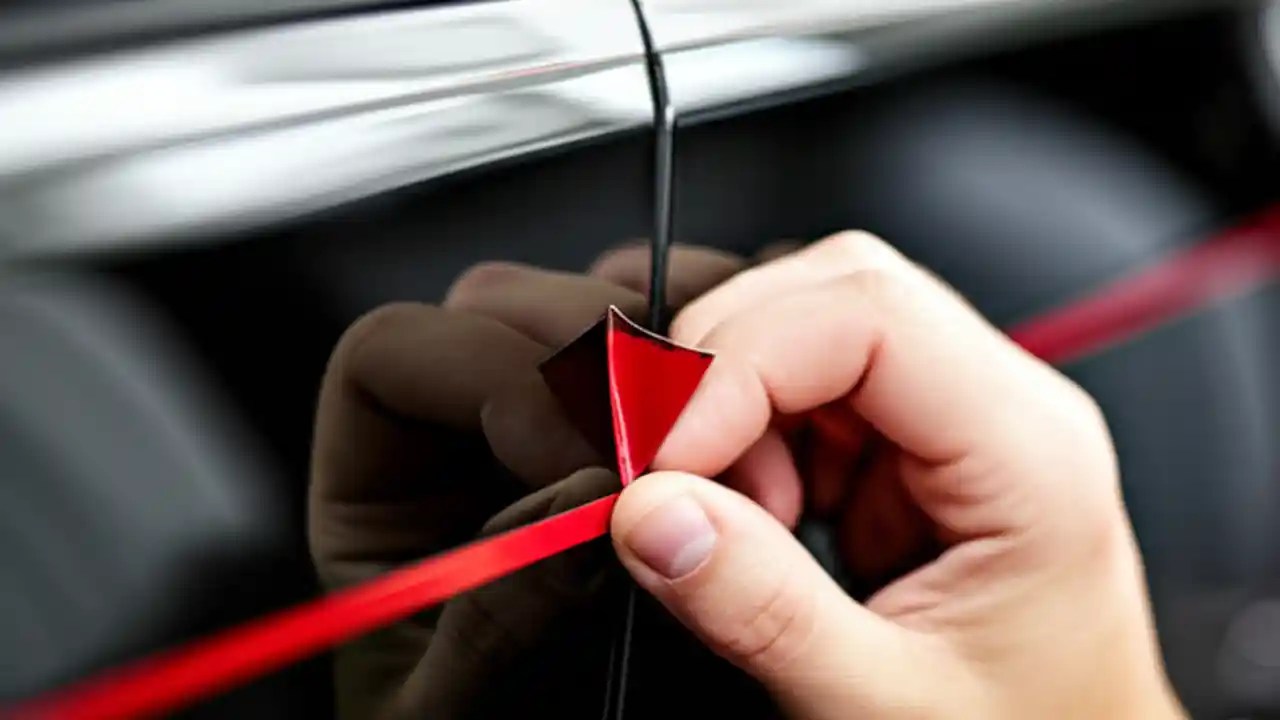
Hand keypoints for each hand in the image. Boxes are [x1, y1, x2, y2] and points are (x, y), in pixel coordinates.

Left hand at [308, 243, 747, 718]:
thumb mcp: (451, 712)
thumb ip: (497, 617)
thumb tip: (593, 504)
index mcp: (380, 484)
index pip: (396, 355)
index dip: (489, 376)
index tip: (583, 462)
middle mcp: (465, 430)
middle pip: (509, 307)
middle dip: (600, 363)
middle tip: (673, 456)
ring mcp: (566, 420)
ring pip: (608, 305)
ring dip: (675, 360)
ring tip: (730, 454)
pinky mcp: (654, 436)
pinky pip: (685, 351)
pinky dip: (731, 370)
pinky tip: (761, 443)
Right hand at [610, 232, 1186, 718]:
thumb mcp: (882, 703)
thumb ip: (762, 609)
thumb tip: (649, 511)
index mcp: (1030, 454)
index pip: (872, 316)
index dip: (740, 365)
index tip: (662, 459)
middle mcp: (1002, 407)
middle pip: (838, 293)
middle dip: (725, 373)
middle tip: (672, 475)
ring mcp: (955, 415)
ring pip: (810, 327)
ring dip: (737, 412)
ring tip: (744, 522)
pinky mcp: (911, 440)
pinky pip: (806, 388)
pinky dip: (750, 441)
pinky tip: (770, 520)